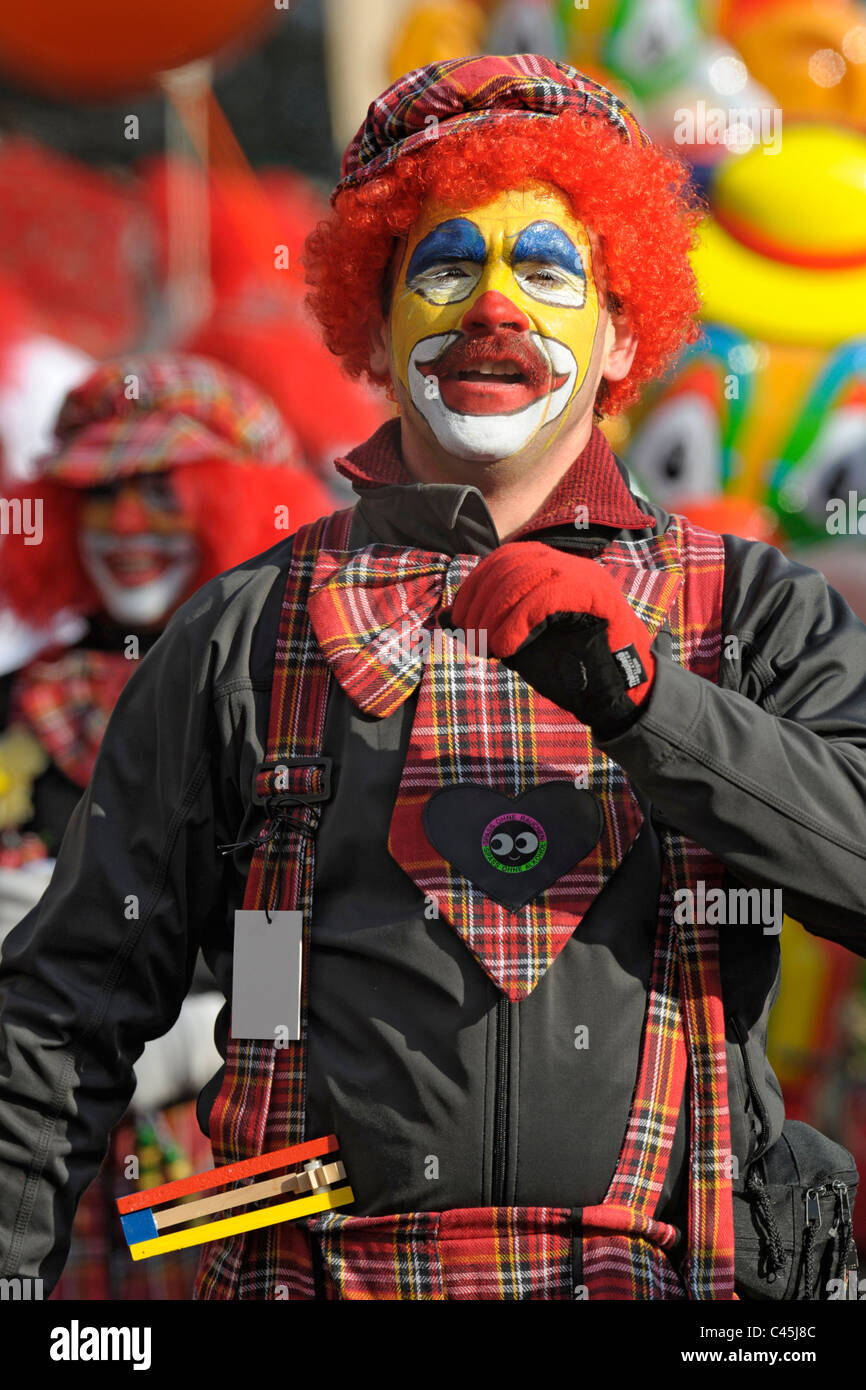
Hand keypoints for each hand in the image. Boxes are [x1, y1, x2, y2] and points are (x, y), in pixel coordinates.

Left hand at [448, 541, 654, 737]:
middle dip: (480, 600)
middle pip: (510, 562)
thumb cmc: (569, 671)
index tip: (459, 622)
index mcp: (551, 570)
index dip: (474, 587)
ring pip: (526, 574)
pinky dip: (518, 622)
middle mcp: (569, 565)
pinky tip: (506, 648)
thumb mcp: (517, 646)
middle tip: (470, 637)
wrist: (617, 698)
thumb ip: (486, 628)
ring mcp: (586, 577)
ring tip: (487, 646)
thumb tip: (444, 618)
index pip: (503, 559)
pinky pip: (547, 596)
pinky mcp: (597, 595)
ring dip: (495, 612)